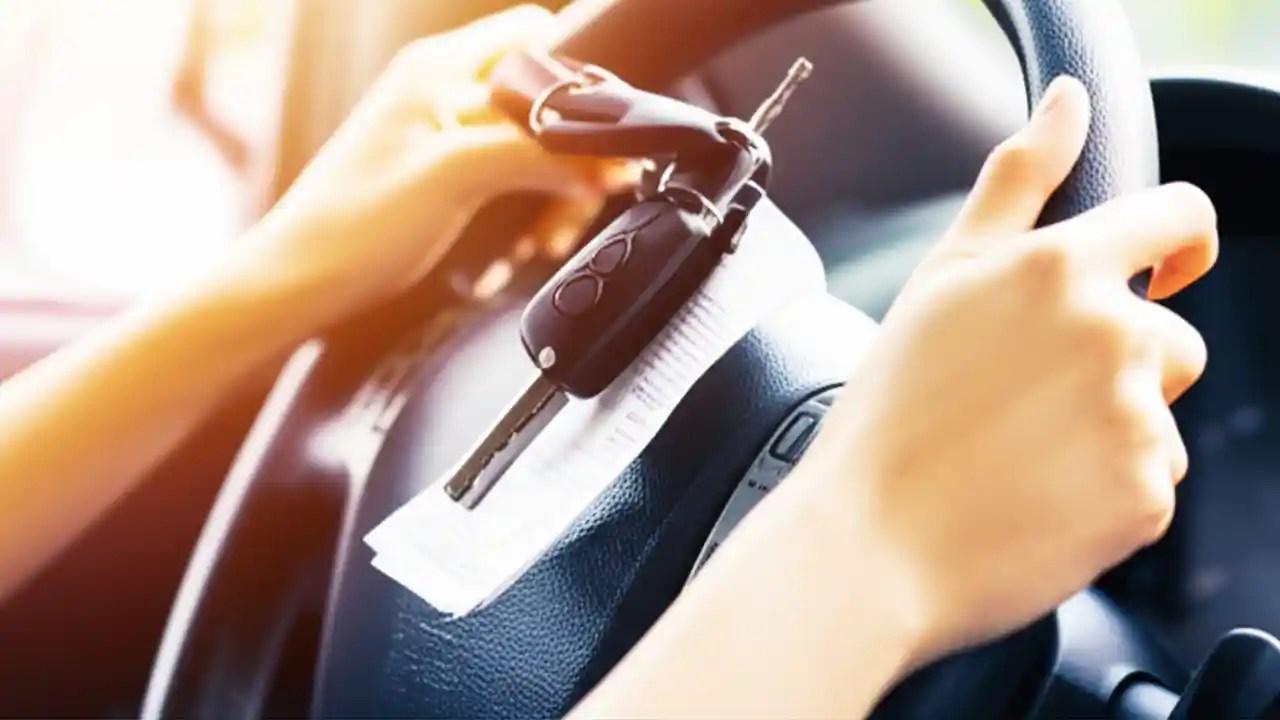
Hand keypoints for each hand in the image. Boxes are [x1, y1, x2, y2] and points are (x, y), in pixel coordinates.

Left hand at [225, 5, 626, 331]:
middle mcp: (437, 90)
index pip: (534, 35)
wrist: (297, 284)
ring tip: (542, 238)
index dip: (576, 79)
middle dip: (568, 152)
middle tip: (578, 199)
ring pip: (527, 146)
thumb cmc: (350, 228)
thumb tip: (602, 157)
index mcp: (436, 68)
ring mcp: (436, 134)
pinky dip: (519, 213)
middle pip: (539, 99)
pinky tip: (515, 250)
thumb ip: (536, 154)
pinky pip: (503, 180)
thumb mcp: (457, 177)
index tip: (599, 137)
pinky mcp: (436, 176)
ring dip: (548, 192)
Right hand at [790, 76, 1217, 666]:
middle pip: (1169, 334)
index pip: (1179, 216)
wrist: (869, 544)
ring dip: (1110, 430)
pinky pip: (1149, 483)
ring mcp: (1135, 420)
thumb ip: (1017, 178)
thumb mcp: (941, 278)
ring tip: (1020, 456)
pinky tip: (1035, 498)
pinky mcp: (1145, 498)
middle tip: (1023, 402)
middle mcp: (1113, 333)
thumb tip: (1067, 104)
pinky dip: (1104, 493)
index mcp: (1060, 269)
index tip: (1161, 271)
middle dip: (1117, 362)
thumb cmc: (890, 415)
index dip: (1176, 242)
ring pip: (1158, 414)